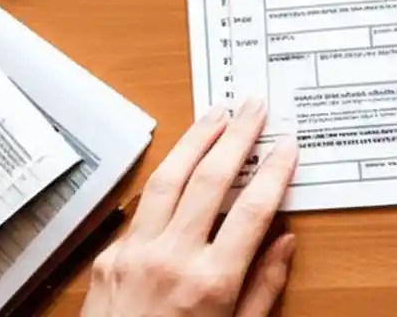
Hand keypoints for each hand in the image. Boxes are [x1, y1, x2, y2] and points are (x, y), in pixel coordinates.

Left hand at [82, 99, 298, 316]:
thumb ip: (263, 289)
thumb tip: (284, 242)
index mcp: (210, 284)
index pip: (252, 211)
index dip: (274, 173)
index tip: (288, 147)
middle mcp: (170, 261)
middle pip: (211, 180)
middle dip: (237, 136)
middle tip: (254, 107)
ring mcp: (133, 255)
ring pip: (169, 179)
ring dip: (195, 140)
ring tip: (216, 113)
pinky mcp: (108, 258)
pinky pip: (142, 206)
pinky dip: (166, 178)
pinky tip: (180, 162)